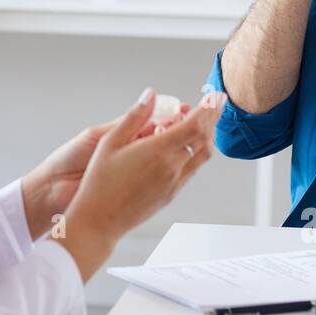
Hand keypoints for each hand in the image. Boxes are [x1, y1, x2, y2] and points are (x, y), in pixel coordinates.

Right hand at [54, 89, 224, 281]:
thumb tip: (151, 93)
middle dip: (212, 118)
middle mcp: (172, 167)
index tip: (217, 95)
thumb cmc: (99, 180)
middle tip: (216, 103)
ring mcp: (174, 183)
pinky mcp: (172, 194)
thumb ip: (134, 116)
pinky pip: (193, 168)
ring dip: (207, 136)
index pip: (195, 125)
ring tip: (206, 121)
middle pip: (204, 138)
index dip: (209, 108)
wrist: (100, 221)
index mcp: (158, 151)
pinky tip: (189, 146)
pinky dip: (198, 152)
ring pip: (202, 155)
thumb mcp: (110, 142)